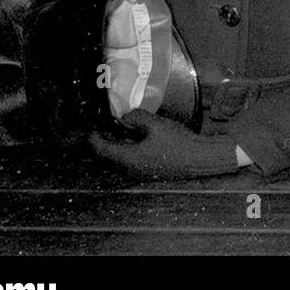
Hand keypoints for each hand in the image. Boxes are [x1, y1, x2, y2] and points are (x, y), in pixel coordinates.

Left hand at [89, 110, 238, 178]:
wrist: (198, 159)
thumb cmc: (177, 142)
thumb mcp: (156, 125)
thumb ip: (137, 118)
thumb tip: (125, 117)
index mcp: (128, 158)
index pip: (101, 149)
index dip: (92, 138)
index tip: (90, 127)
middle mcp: (129, 169)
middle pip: (107, 157)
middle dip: (102, 142)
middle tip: (101, 127)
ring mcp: (139, 172)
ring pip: (118, 159)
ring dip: (114, 145)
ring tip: (116, 130)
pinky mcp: (148, 170)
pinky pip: (129, 161)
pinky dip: (125, 149)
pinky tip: (134, 138)